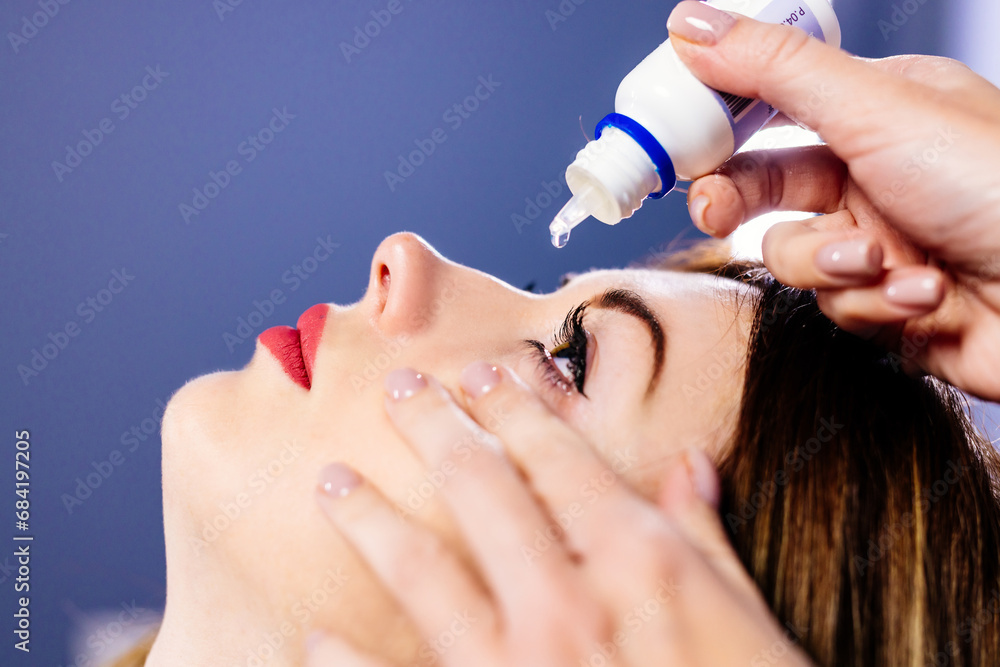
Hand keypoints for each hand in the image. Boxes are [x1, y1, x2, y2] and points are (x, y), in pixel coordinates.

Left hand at [305, 363, 812, 665]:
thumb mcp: (752, 624)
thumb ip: (707, 541)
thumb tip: (688, 465)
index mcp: (641, 566)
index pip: (563, 460)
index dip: (517, 408)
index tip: (482, 374)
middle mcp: (570, 603)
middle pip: (485, 489)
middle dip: (435, 428)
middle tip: (398, 388)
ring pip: (424, 572)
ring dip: (372, 520)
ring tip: (331, 481)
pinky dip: (352, 665)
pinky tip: (317, 638)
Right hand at [668, 0, 999, 400]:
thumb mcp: (876, 111)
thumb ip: (775, 72)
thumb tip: (692, 25)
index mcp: (880, 112)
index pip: (773, 110)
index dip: (721, 128)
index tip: (679, 141)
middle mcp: (877, 176)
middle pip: (766, 189)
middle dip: (740, 204)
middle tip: (714, 213)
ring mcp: (884, 243)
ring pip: (795, 258)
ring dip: (836, 265)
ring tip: (888, 263)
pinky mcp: (890, 306)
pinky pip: (837, 307)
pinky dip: (875, 305)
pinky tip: (926, 297)